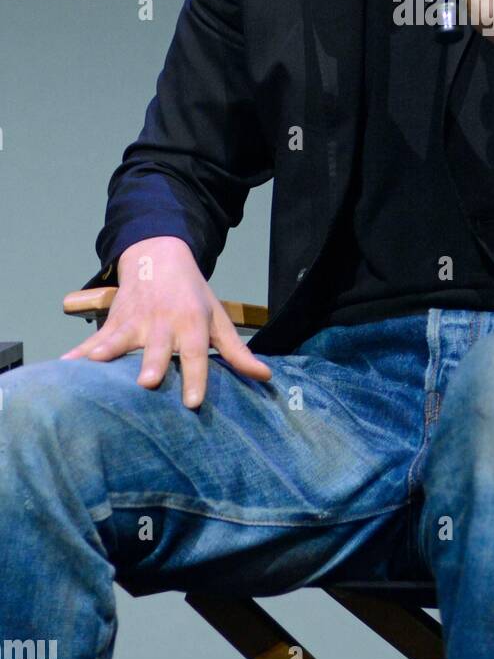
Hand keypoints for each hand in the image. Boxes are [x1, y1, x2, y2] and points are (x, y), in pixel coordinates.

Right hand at [59, 236, 271, 407]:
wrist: (160, 255)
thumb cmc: (192, 295)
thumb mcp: (218, 318)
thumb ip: (237, 351)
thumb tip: (264, 377)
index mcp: (192, 324)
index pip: (196, 354)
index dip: (196, 378)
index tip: (193, 403)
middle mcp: (163, 323)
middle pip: (158, 347)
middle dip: (152, 364)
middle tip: (146, 383)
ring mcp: (135, 321)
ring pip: (121, 339)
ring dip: (108, 352)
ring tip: (95, 366)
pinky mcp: (113, 321)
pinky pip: (94, 338)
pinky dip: (79, 352)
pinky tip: (64, 367)